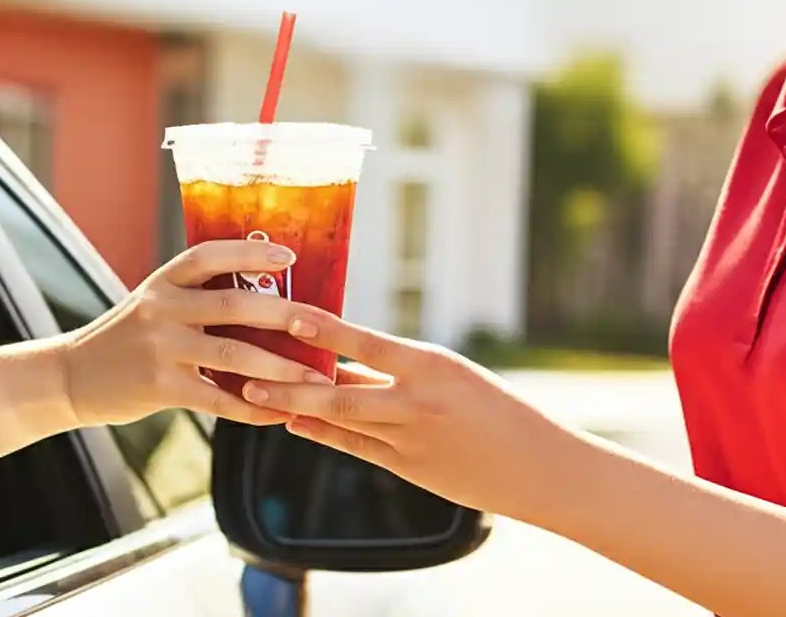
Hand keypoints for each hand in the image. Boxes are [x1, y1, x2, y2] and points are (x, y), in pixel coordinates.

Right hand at [60, 240, 329, 427]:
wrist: (71, 376)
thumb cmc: (129, 338)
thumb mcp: (154, 304)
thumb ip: (199, 298)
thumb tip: (271, 300)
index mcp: (164, 281)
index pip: (210, 256)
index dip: (251, 253)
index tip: (289, 255)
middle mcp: (162, 308)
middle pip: (234, 305)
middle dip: (286, 316)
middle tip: (324, 325)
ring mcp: (160, 348)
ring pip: (234, 355)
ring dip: (281, 369)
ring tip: (317, 379)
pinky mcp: (159, 387)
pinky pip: (218, 400)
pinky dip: (253, 409)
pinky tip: (280, 414)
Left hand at [240, 314, 577, 519]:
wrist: (538, 467)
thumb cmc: (496, 409)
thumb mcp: (452, 375)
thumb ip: (396, 368)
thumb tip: (340, 355)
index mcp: (432, 366)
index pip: (367, 342)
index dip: (325, 330)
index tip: (290, 314)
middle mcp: (416, 403)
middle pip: (339, 391)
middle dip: (289, 382)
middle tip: (247, 371)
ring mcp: (409, 440)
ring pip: (339, 420)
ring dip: (295, 408)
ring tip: (255, 396)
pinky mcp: (407, 470)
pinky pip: (354, 447)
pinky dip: (321, 433)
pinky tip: (293, 423)